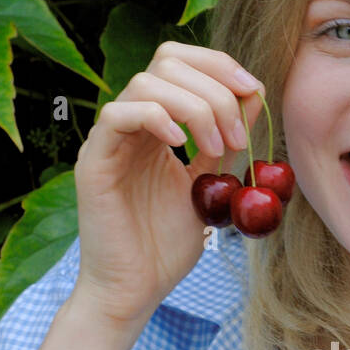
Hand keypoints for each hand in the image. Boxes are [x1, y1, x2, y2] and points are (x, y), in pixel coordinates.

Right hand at [72, 41, 264, 327]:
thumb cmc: (166, 246)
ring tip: (216, 149)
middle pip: (167, 60)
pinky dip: (156, 116)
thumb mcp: (209, 186)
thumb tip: (254, 96)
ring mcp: (110, 139)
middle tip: (237, 136)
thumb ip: (224, 142)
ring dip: (195, 107)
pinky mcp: (94, 161)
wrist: (136, 289)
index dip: (220, 66)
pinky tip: (181, 145)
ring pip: (146, 81)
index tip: (255, 91)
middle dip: (215, 88)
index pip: (182, 62)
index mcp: (156, 123)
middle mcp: (130, 122)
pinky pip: (118, 115)